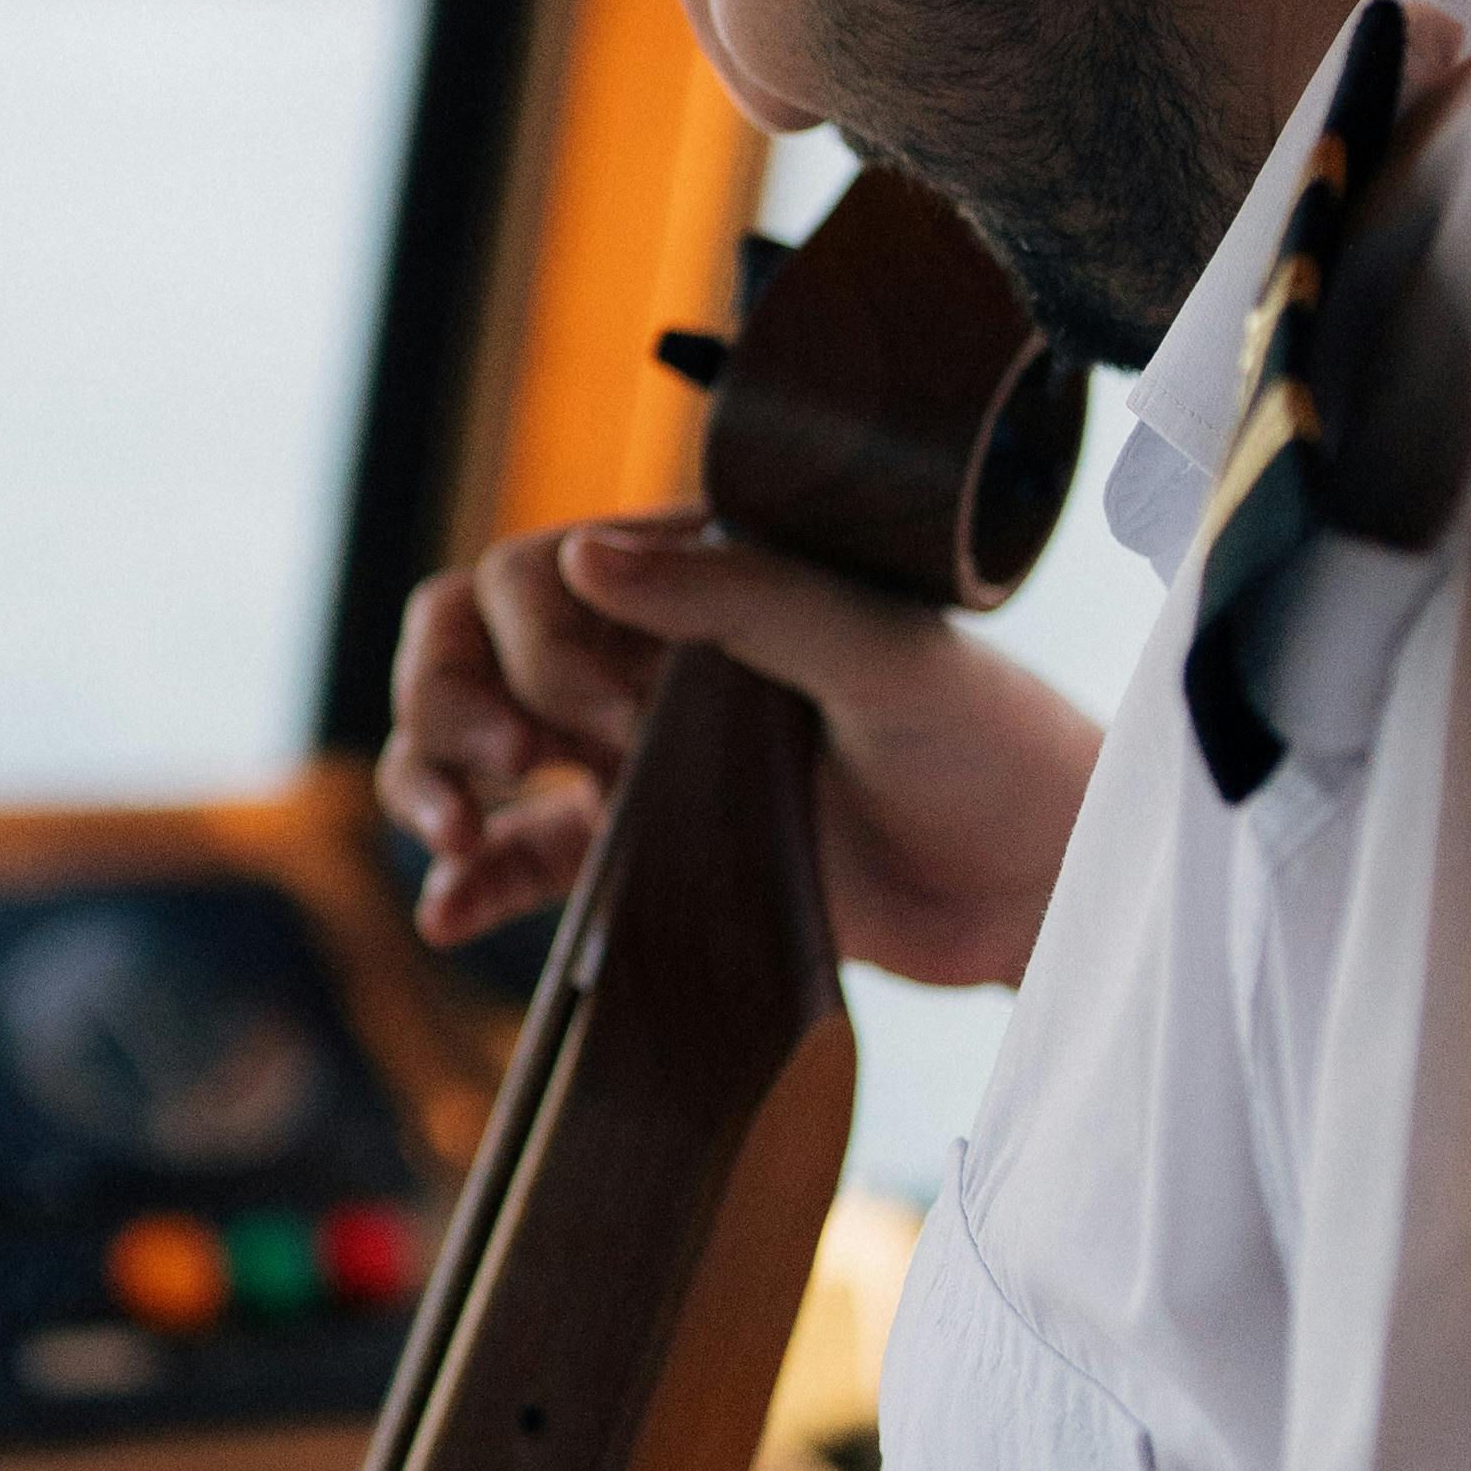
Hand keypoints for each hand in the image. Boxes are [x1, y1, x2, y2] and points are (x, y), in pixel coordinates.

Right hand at [383, 514, 1101, 986]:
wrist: (1039, 880)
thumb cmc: (984, 738)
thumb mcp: (874, 648)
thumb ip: (735, 597)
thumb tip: (580, 555)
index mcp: (689, 580)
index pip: (530, 577)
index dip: (537, 644)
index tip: (619, 717)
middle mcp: (642, 657)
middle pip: (467, 646)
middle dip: (445, 697)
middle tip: (496, 765)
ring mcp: (635, 757)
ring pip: (472, 747)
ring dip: (431, 780)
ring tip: (451, 839)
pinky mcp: (645, 853)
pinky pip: (524, 859)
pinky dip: (473, 882)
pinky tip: (446, 914)